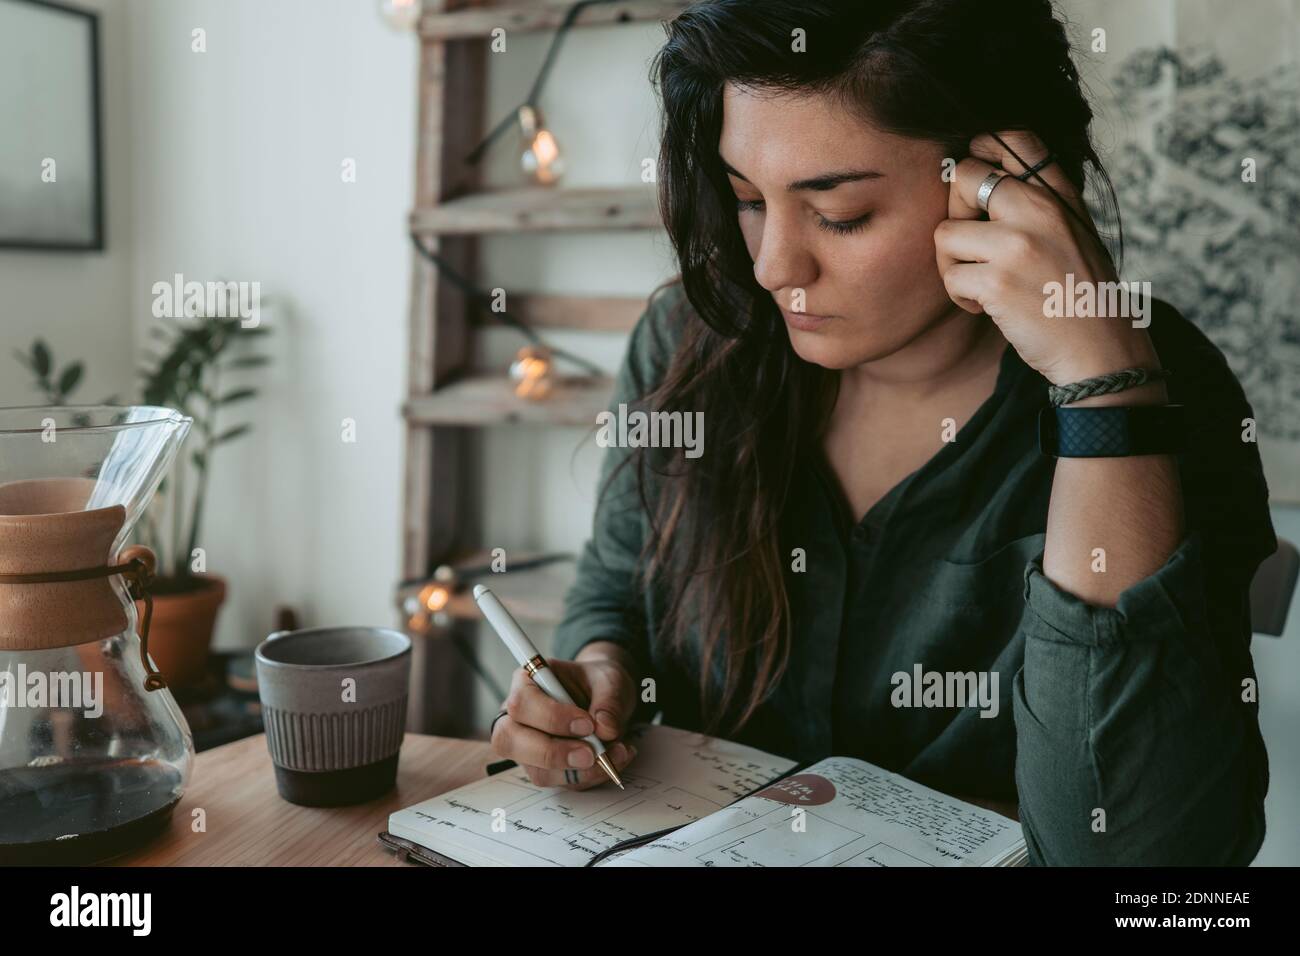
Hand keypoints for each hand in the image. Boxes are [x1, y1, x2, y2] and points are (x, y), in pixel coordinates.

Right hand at [490, 656, 638, 788]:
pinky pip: (562, 782)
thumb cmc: (598, 683)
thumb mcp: (610, 680)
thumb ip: (608, 701)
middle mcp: (518, 717)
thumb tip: (605, 730)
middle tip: (591, 754)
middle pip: (510, 741)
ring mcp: (528, 747)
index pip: (521, 703)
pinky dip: (592, 775)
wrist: (606, 698)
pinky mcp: (545, 769)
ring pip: (537, 771)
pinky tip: (614, 759)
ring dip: (580, 770)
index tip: (587, 724)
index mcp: (525, 683)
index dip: (552, 717)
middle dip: (552, 753)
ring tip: (617, 751)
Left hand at [934, 131, 1160, 386]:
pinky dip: (961, 298)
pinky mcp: (997, 282)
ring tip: (983, 283)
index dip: (982, 149)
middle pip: (964, 177)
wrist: (1101, 347)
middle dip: (955, 214)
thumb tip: (975, 172)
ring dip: (953, 264)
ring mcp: (1017, 244)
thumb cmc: (1078, 290)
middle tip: (973, 247)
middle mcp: (1040, 209)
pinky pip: (950, 277)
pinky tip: (988, 307)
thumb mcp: (1072, 229)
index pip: (1013, 136)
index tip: (977, 180)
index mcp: (1060, 192)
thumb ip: (1036, 199)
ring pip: (945, 233)